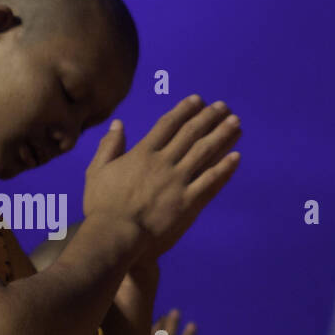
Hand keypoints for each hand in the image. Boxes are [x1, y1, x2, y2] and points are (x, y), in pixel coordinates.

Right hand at [83, 95, 241, 262]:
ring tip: (236, 122)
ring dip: (222, 136)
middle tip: (223, 106)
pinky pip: (210, 182)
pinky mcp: (187, 203)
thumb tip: (118, 123)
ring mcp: (178, 182)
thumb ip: (109, 145)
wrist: (115, 235)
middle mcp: (163, 163)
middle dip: (208, 117)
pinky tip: (237, 157)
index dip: (184, 110)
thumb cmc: (101, 206)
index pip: (167, 125)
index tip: (197, 100)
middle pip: (190, 134)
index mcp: (142, 153)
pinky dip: (224, 168)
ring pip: (204, 153)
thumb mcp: (97, 171)